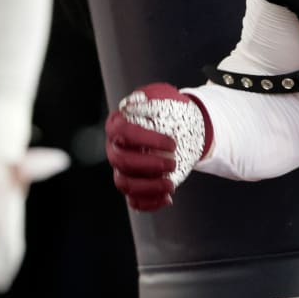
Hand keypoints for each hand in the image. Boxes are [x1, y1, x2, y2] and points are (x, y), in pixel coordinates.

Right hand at [105, 83, 209, 211]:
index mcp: (119, 125)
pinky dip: (150, 203)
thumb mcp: (164, 95)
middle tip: (173, 162)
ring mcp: (124, 169)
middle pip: (121, 162)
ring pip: (125, 184)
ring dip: (149, 187)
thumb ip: (152, 94)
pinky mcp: (136, 184)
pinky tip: (167, 198)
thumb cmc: (170, 110)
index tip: (171, 142)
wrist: (183, 127)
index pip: (123, 133)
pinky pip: (134, 200)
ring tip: (170, 184)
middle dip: (149, 165)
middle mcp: (116, 148)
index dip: (146, 140)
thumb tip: (138, 99)